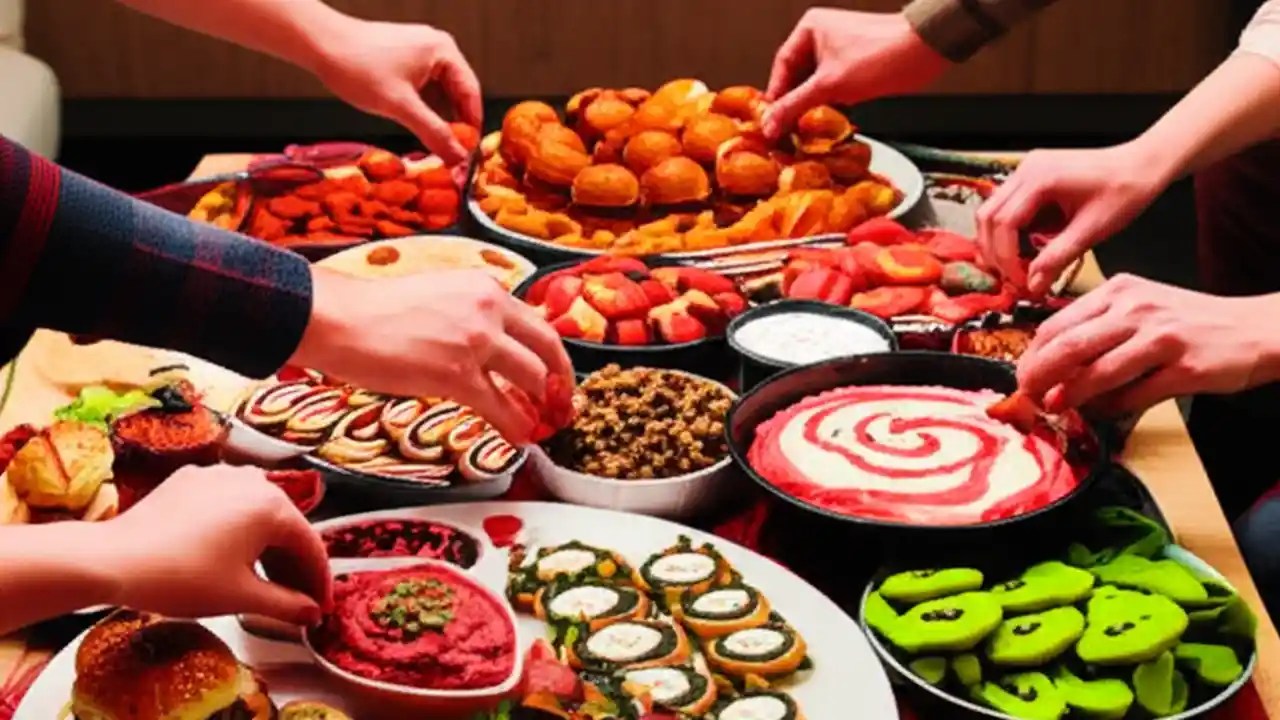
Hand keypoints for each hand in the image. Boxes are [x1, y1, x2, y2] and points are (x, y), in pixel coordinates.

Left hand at [99, 465, 328, 624]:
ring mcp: (220, 475)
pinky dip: (236, 529)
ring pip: (256, 512)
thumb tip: (311, 612)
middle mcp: (252, 481)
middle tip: (295, 598)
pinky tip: (227, 553)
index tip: (321, 607)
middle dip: (293, 564)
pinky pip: (227, 503)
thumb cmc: (182, 578)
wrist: (112, 559)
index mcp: (272, 506)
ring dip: (265, 545)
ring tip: (263, 578)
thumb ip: (285, 604)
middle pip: (286, 525)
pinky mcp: (191, 479)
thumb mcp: (240, 597)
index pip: (310, 545)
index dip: (319, 581)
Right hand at [293, 268, 574, 443]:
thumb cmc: (377, 311)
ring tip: (539, 426)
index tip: (556, 377)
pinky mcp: (456, 374)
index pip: (537, 324)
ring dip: (539, 407)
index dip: (553, 356)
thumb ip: (471, 315)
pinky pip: (501, 407)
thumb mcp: (440, 296)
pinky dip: (515, 427)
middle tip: (561, 407)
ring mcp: (476, 341)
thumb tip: (492, 346)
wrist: (341, 319)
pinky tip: (518, 439)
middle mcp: (489, 309)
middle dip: (559, 384)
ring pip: (531, 379)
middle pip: (547, 349)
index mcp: (486, 288)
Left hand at [311, 17, 481, 165]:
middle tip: (453, 153)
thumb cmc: (358, 67)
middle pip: (458, 94)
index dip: (472, 126)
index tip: (469, 153)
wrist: (321, 44)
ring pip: (440, 93)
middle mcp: (437, 48)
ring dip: (439, 118)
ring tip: (437, 144)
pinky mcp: (405, 59)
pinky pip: (425, 89)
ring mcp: (421, 52)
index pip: (471, 94)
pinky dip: (425, 109)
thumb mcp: (400, 106)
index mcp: (444, 51)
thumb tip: (458, 157)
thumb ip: (434, 132)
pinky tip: (420, 128)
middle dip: (456, 124)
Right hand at [763, 9, 947, 139]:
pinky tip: (828, 120)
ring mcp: (840, 50)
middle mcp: (821, 36)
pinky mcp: (855, 65)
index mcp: (810, 29)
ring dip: (812, 106)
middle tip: (786, 129)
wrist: (925, 50)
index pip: (781, 66)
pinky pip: (833, 87)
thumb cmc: (879, 56)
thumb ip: (795, 105)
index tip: (770, 121)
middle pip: (797, 77)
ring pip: (815, 84)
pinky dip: (830, 103)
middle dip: (794, 103)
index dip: (775, 95)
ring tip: (805, 128)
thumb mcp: (830, 84)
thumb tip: (770, 125)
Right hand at [976, 144, 1167, 293]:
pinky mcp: (1032, 174)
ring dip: (1001, 241)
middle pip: (988, 216)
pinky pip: (1008, 205)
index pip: (1003, 224)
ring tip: (1021, 265)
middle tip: (1013, 278)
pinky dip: (1013, 230)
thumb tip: (1032, 287)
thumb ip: (1057, 258)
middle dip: (996, 252)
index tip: (1020, 283)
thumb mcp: (1092, 231)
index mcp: (1040, 179)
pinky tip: (1032, 245)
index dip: (1006, 258)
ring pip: (992, 211)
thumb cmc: (1125, 192)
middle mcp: (1026, 169)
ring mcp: (1027, 169)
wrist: (1144, 164)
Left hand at [1016, 274, 1277, 415]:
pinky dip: (1110, 408)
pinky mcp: (1182, 368)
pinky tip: (1101, 413)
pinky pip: (1132, 395)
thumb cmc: (1190, 322)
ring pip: (1096, 372)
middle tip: (1027, 396)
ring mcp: (1160, 338)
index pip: (1057, 323)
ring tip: (1056, 407)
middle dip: (1038, 376)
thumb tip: (1052, 364)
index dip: (1032, 355)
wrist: (1255, 328)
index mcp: (1119, 290)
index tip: (1022, 376)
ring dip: (1069, 396)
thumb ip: (1098, 328)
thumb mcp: (1140, 308)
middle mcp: (1136, 309)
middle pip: (1067, 346)